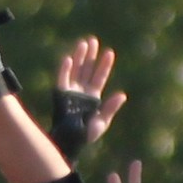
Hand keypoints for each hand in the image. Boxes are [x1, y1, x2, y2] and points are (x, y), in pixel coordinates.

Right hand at [51, 37, 124, 153]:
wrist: (71, 142)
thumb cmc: (87, 135)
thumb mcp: (102, 121)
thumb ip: (111, 108)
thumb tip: (122, 94)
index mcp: (93, 97)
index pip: (100, 77)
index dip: (104, 65)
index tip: (110, 52)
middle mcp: (81, 91)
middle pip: (87, 69)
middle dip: (90, 56)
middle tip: (94, 40)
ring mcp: (71, 92)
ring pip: (75, 70)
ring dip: (79, 57)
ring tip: (83, 43)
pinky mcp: (60, 95)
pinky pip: (62, 79)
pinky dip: (65, 69)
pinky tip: (69, 59)